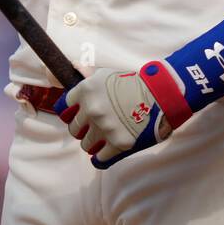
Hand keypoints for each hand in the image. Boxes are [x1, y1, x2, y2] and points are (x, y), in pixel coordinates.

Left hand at [53, 62, 188, 169]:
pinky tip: (106, 151)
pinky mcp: (118, 143)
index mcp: (86, 90)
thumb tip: (73, 65)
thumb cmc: (131, 84)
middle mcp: (92, 109)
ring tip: (103, 138)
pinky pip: (99, 159)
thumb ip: (87, 74)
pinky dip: (102, 157)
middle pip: (74, 129)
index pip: (64, 109)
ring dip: (93, 143)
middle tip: (94, 126)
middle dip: (83, 129)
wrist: (160, 95)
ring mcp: (105, 127)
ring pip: (86, 145)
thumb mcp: (107, 74)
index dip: (71, 113)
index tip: (78, 115)